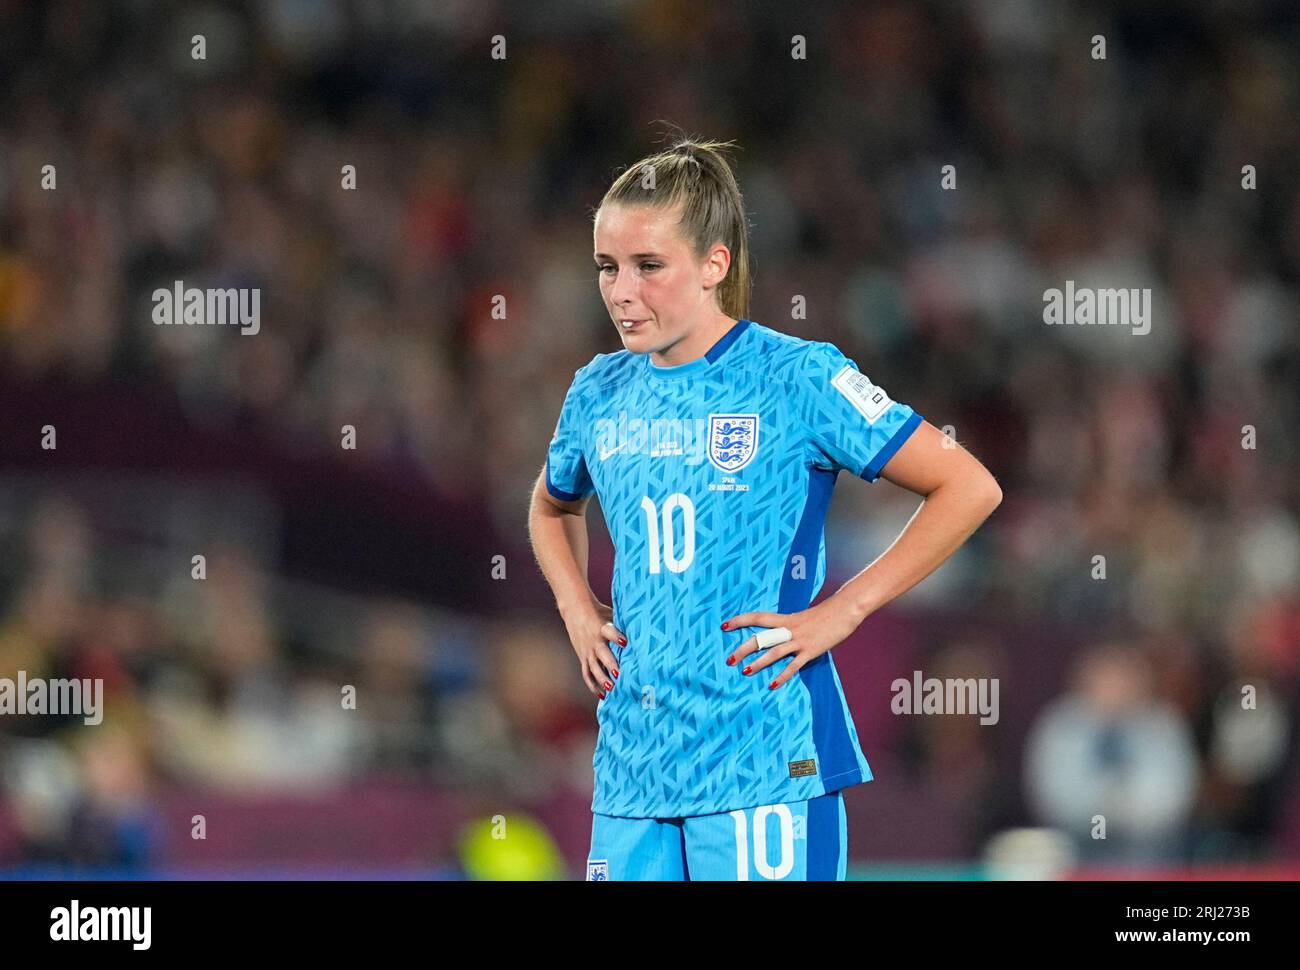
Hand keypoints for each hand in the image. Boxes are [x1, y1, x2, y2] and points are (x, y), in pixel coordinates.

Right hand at [560, 598, 625, 699]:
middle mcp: (594, 641)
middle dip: (610, 665)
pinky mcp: (583, 657)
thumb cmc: (600, 613)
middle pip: (602, 654)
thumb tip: (646, 630)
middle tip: (619, 675)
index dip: (616, 636)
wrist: (575, 611)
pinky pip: (587, 673)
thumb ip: (624, 624)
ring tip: (612, 690)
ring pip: (594, 667)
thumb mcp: (611, 614)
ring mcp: (588, 651)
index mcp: (602, 628)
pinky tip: (602, 694)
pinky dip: (593, 685)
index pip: (609, 632)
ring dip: (602, 679)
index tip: (625, 642)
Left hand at [721, 598, 861, 689]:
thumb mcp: (803, 618)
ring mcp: (800, 640)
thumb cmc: (825, 614)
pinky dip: (782, 676)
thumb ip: (791, 627)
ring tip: (744, 672)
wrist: (844, 610)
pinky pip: (793, 666)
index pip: (758, 618)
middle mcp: (789, 629)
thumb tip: (781, 635)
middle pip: (761, 638)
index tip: (724, 626)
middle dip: (743, 649)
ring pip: (773, 653)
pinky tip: (772, 685)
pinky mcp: (810, 651)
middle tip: (729, 660)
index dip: (740, 621)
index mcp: (786, 618)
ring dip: (757, 663)